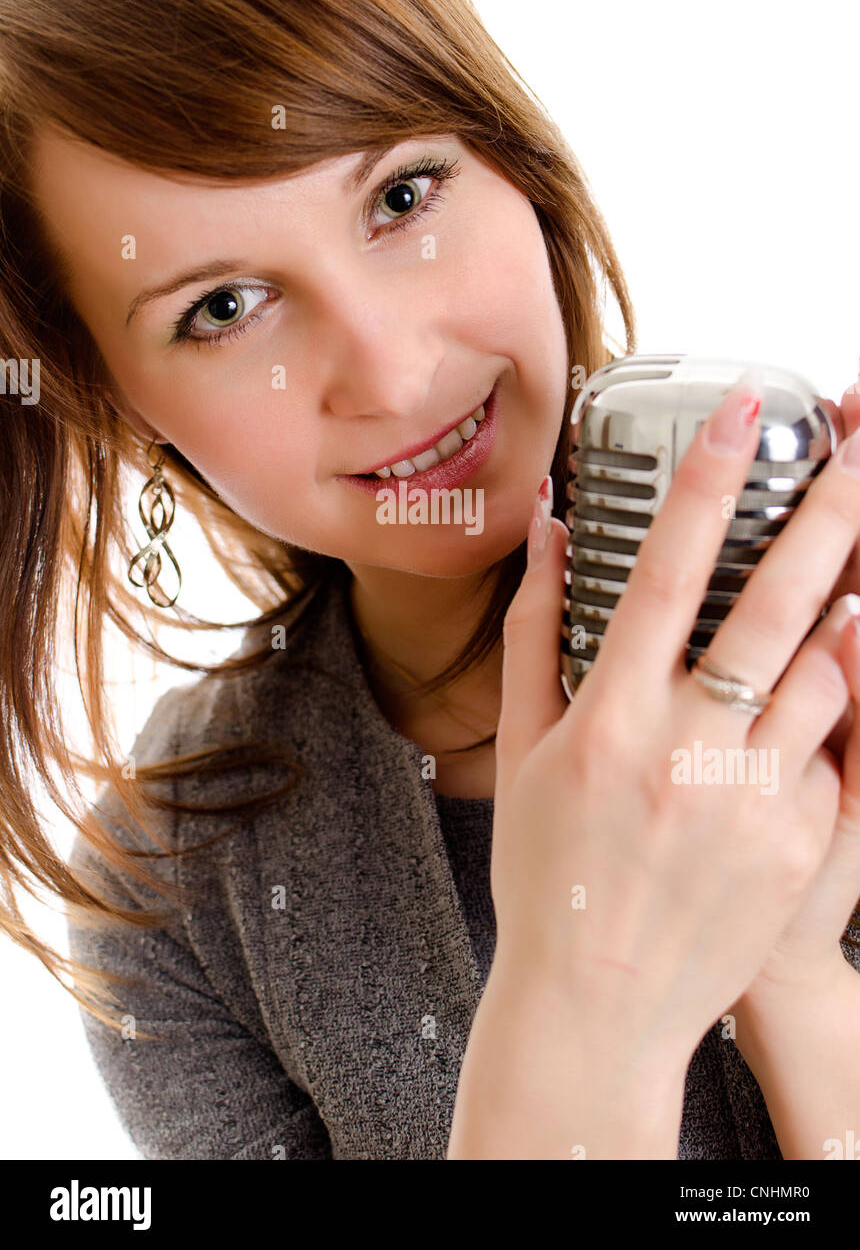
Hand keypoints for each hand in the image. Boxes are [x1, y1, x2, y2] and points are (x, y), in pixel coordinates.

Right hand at [492, 376, 859, 1068]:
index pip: (667, 569)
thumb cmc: (548, 867)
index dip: (707, 480)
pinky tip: (811, 703)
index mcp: (611, 715)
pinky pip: (837, 750)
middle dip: (830, 511)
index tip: (741, 411)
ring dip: (848, 607)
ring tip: (852, 564)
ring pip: (830, 671)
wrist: (598, 1003)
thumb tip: (551, 534)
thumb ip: (535, 631)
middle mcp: (687, 748)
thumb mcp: (522, 748)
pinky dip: (832, 713)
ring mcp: (754, 797)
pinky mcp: (803, 842)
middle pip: (776, 604)